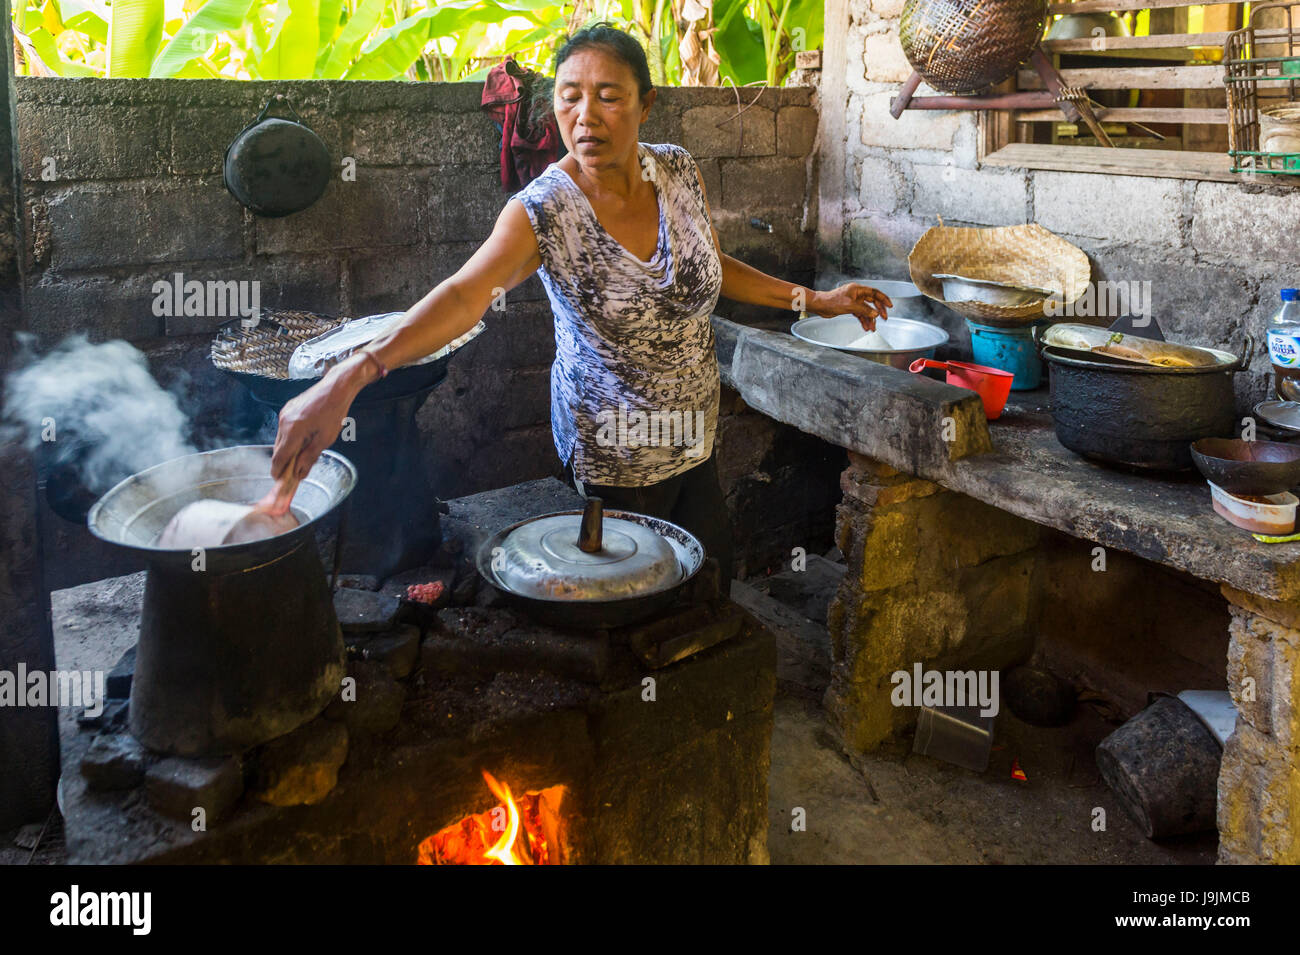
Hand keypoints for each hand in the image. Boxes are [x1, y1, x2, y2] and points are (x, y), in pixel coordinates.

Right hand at [269, 360, 365, 486]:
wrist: (336, 388)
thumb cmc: (334, 412)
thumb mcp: (325, 439)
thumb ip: (310, 457)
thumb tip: (299, 473)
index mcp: (292, 431)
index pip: (279, 457)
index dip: (278, 471)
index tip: (280, 481)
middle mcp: (284, 422)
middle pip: (278, 449)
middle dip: (284, 463)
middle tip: (292, 473)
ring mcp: (284, 414)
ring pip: (281, 439)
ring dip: (288, 450)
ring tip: (301, 457)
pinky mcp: (288, 409)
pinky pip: (285, 429)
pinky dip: (290, 438)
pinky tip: (303, 441)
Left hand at [806, 284, 892, 330]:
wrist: (820, 305)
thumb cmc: (832, 301)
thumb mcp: (850, 306)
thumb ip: (864, 310)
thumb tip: (875, 313)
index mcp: (858, 289)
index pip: (875, 293)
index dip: (883, 299)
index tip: (890, 306)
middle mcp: (857, 294)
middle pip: (872, 302)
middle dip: (878, 311)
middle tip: (884, 319)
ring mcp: (853, 302)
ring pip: (866, 310)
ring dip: (870, 319)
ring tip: (873, 328)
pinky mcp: (849, 308)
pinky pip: (860, 314)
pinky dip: (863, 320)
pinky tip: (865, 327)